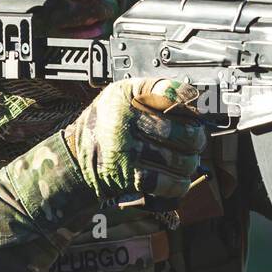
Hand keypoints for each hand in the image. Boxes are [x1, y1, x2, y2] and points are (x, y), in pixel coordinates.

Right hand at [63, 78, 206, 201]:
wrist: (75, 156)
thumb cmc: (106, 122)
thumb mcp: (123, 92)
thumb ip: (155, 88)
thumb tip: (189, 95)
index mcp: (128, 99)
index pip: (172, 97)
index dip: (191, 107)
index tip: (196, 114)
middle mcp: (127, 124)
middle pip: (182, 133)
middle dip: (196, 139)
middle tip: (196, 140)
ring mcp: (127, 152)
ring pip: (179, 160)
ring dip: (190, 162)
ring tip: (188, 159)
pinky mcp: (128, 178)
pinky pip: (166, 183)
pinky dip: (179, 183)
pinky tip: (178, 178)